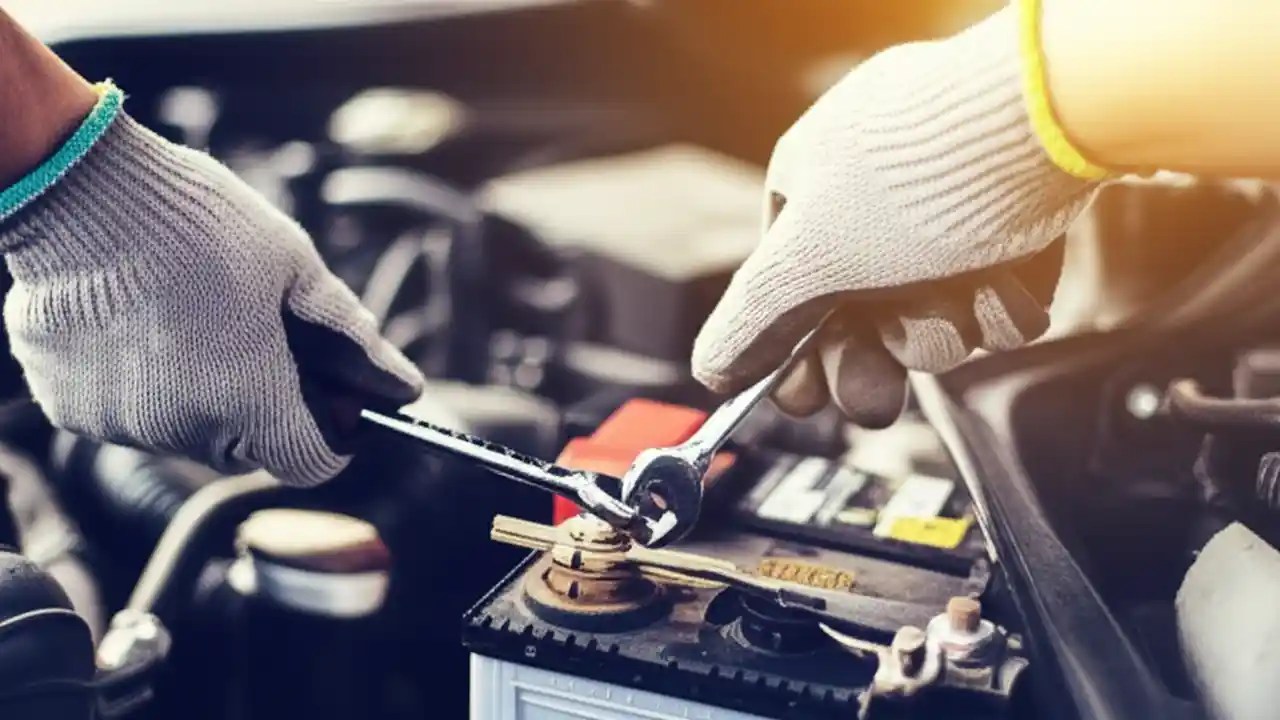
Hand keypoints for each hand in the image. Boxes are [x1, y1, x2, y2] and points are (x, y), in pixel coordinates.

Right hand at [0, 113, 423, 485]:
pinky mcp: (72, 409)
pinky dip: (145, 385)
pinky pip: (128, 415)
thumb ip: (351, 338)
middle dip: (268, 409)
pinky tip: (145, 326)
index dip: (331, 434)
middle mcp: (181, 431)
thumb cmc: (200, 223)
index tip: (333, 399)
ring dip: (203, 397)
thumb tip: (403, 385)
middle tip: (264, 344)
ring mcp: (121, 425)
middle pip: (250, 450)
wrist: (80, 191)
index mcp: (249, 403)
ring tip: (198, 323)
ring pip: (186, 434)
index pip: (310, 463)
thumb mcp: (295, 268)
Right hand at [693, 7, 1097, 426]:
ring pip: (932, 316)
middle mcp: (876, 203)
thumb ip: (751, 317)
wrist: (1052, 124)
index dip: (792, 354)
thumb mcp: (808, 255)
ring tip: (958, 297)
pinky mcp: (1015, 231)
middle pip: (859, 317)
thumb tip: (709, 366)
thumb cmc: (915, 173)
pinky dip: (1000, 307)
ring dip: (943, 328)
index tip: (802, 399)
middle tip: (873, 396)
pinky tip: (1006, 284)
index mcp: (810, 191)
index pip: (785, 293)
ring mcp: (949, 217)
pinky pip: (993, 301)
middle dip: (871, 357)